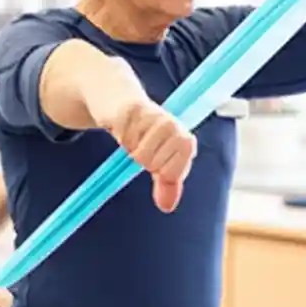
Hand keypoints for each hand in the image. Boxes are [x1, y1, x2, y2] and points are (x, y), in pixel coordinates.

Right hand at [97, 98, 197, 212]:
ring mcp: (155, 118)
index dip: (161, 174)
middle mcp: (173, 127)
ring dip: (131, 147)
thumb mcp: (159, 158)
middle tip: (141, 144)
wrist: (121, 99)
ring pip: (139, 153)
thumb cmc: (145, 131)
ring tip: (133, 133)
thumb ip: (167, 183)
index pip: (173, 173)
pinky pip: (126, 137)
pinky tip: (124, 125)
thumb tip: (167, 207)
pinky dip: (122, 135)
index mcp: (184, 141)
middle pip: (153, 165)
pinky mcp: (134, 110)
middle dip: (143, 160)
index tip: (156, 161)